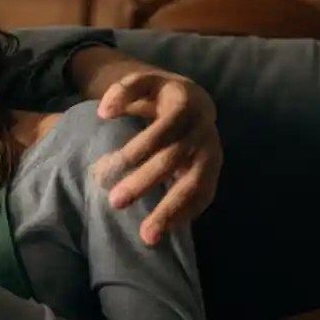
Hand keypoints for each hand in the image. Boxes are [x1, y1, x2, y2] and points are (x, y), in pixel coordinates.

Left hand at [95, 70, 222, 245]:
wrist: (195, 100)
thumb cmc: (160, 94)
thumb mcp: (142, 82)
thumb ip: (122, 91)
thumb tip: (104, 112)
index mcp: (186, 106)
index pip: (162, 132)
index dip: (137, 150)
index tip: (107, 168)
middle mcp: (203, 132)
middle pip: (174, 161)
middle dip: (145, 183)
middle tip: (115, 202)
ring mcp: (213, 154)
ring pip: (195, 185)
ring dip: (171, 212)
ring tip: (147, 237)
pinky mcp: (215, 172)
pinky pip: (205, 197)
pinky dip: (187, 215)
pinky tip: (166, 232)